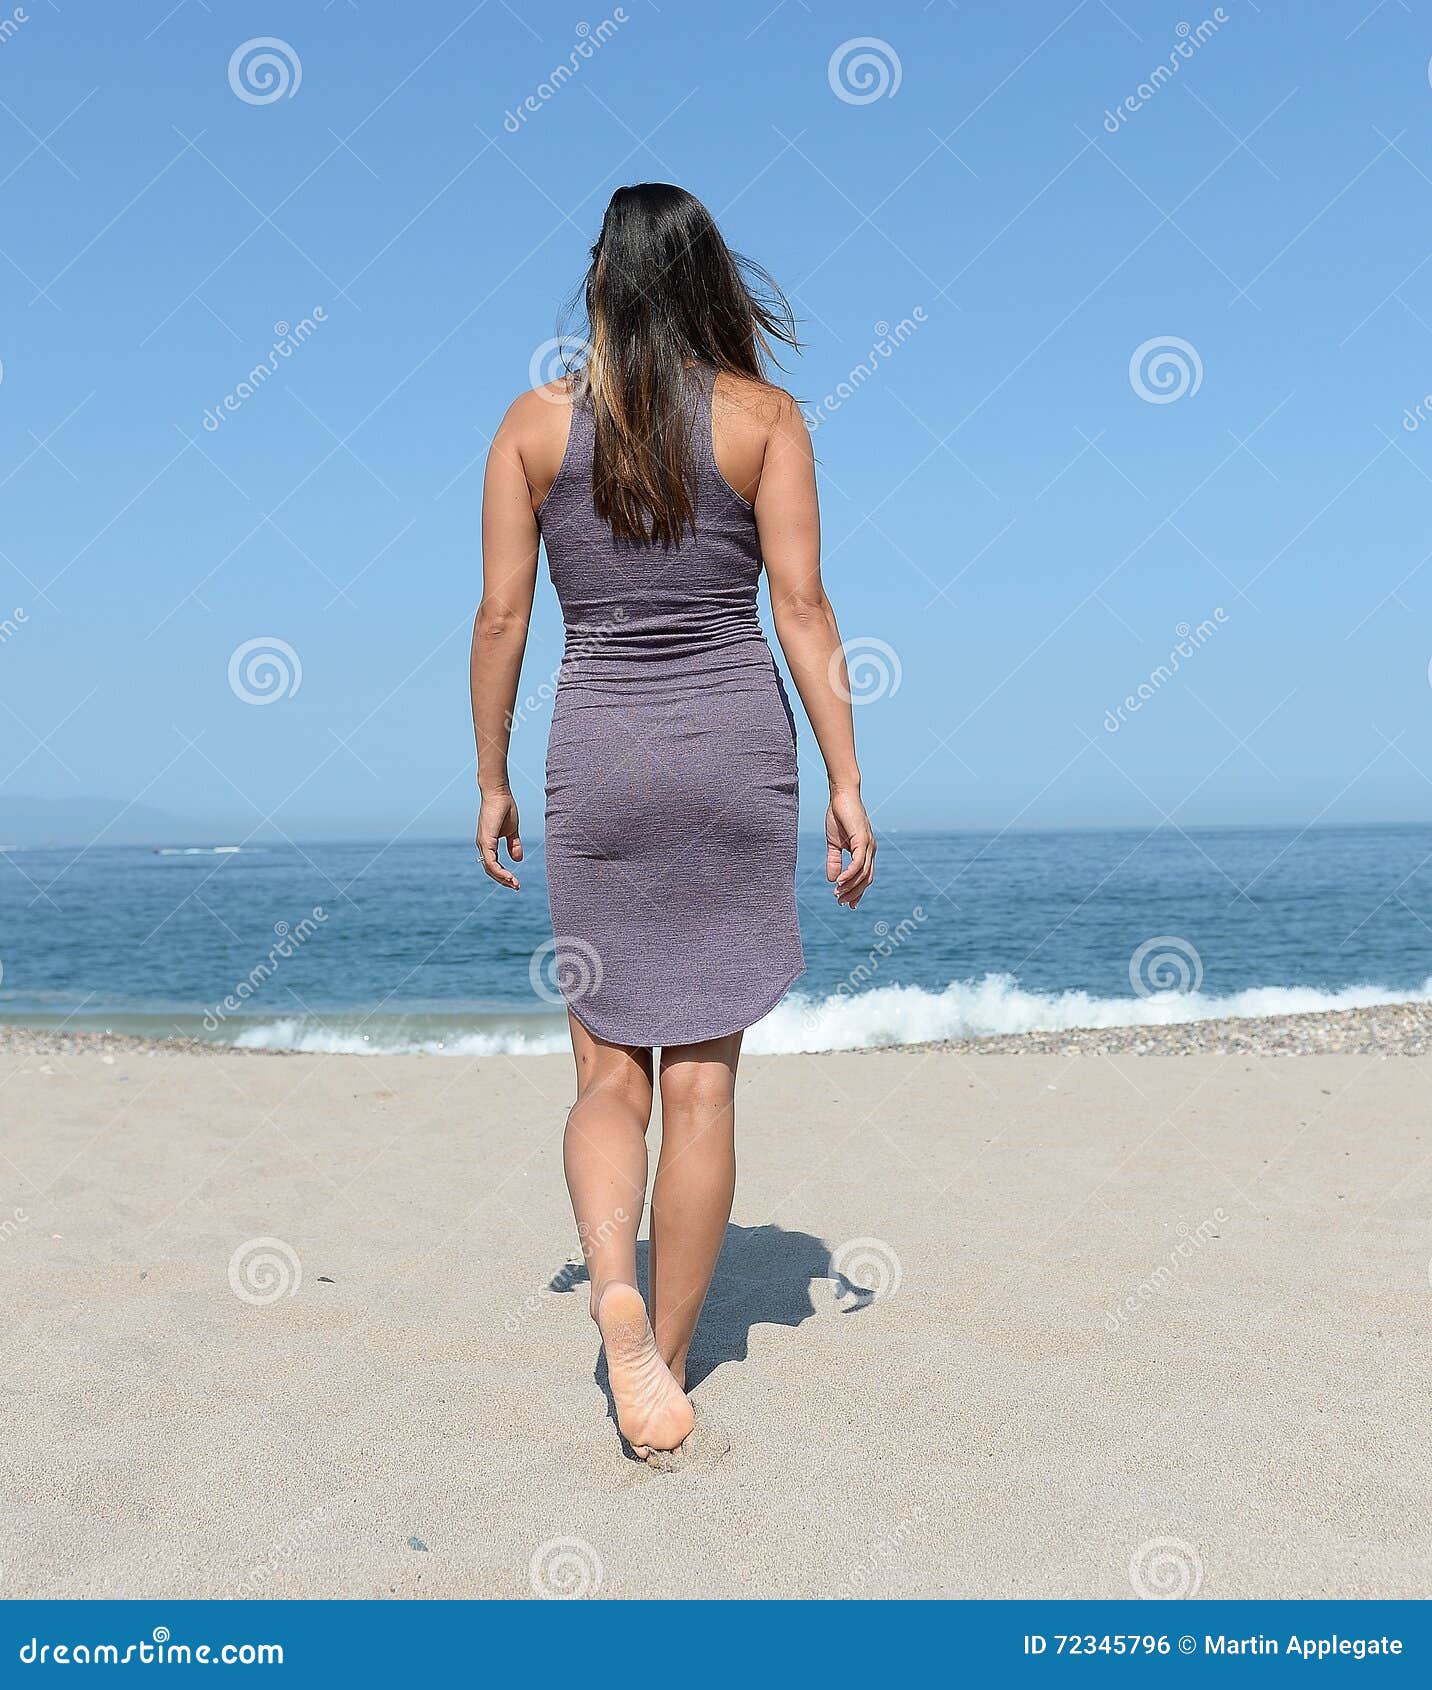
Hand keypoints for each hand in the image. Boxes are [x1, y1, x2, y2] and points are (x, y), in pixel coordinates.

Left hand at [476, 790, 522, 889]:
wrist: (499, 793)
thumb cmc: (504, 808)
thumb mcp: (512, 830)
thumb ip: (514, 845)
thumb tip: (517, 860)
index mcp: (488, 843)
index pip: (493, 865)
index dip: (503, 874)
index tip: (515, 882)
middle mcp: (483, 845)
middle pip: (490, 870)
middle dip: (503, 880)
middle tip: (516, 887)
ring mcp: (483, 843)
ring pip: (489, 868)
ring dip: (502, 878)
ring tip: (514, 884)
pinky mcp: (485, 840)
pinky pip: (490, 861)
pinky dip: (499, 870)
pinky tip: (508, 876)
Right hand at [825, 788, 874, 907]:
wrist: (840, 795)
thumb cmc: (838, 817)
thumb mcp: (833, 843)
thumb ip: (834, 861)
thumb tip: (832, 880)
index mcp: (865, 851)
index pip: (864, 877)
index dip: (857, 892)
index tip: (848, 904)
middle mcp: (870, 850)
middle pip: (866, 879)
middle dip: (854, 893)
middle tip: (840, 903)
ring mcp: (867, 845)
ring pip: (863, 873)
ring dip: (850, 886)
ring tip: (837, 895)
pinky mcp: (862, 839)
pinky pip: (858, 862)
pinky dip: (850, 874)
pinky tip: (840, 882)